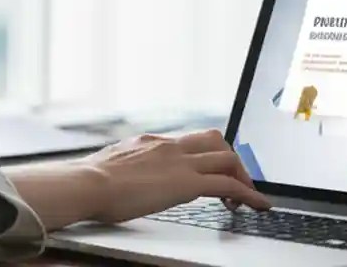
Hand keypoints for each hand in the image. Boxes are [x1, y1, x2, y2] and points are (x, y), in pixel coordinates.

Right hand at [76, 128, 271, 223]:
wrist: (88, 183)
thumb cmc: (90, 180)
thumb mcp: (110, 164)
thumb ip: (123, 165)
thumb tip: (119, 173)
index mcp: (151, 140)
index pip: (189, 140)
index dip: (207, 153)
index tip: (211, 167)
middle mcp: (170, 145)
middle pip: (215, 140)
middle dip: (231, 160)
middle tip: (236, 181)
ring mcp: (181, 162)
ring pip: (228, 158)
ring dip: (243, 177)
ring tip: (249, 196)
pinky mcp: (188, 183)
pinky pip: (229, 185)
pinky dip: (249, 194)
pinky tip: (258, 206)